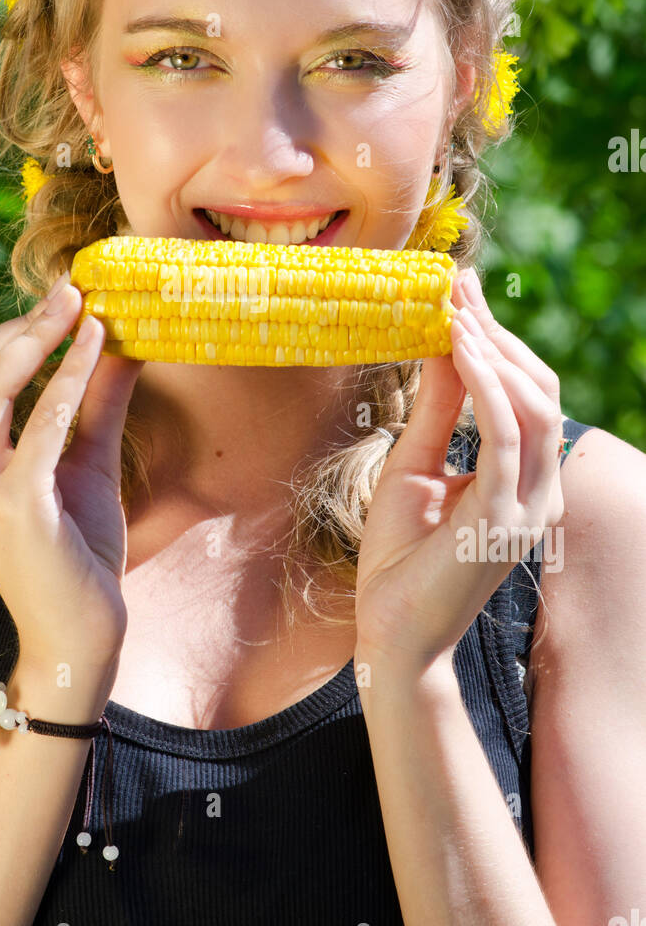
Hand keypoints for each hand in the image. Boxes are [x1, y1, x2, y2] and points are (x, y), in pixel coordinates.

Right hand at [0, 277, 144, 668]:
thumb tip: (121, 343)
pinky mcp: (13, 509)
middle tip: (74, 291)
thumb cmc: (80, 556)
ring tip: (83, 307)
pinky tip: (98, 351)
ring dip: (38, 339)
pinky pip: (38, 427)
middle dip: (24, 323)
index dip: (15, 330)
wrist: (82, 636)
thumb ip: (95, 405)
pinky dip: (67, 380)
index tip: (66, 297)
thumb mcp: (87, 465)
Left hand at [354, 267, 564, 670]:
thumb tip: (447, 345)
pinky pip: (506, 438)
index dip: (498, 340)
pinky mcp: (502, 519)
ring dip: (494, 351)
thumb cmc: (397, 559)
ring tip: (455, 312)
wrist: (387, 636)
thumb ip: (438, 411)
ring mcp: (526, 507)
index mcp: (521, 482)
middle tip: (458, 289)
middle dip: (500, 335)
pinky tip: (460, 351)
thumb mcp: (414, 466)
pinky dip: (485, 387)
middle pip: (538, 390)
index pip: (526, 394)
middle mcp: (537, 492)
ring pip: (532, 406)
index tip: (462, 292)